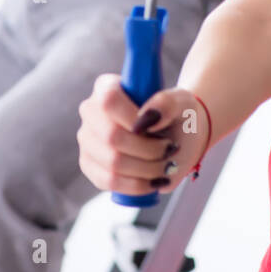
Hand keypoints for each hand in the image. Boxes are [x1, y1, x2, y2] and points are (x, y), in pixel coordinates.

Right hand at [77, 77, 208, 195]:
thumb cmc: (178, 115)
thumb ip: (167, 103)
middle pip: (111, 137)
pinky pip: (108, 181)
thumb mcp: (182, 102)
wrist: (179, 138)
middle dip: (148, 149)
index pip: (108, 100)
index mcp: (108, 87)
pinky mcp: (90, 166)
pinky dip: (137, 185)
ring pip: (112, 162)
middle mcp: (91, 112)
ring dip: (147, 169)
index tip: (157, 128)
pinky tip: (153, 180)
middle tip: (169, 149)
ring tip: (165, 164)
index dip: (132, 118)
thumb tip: (145, 118)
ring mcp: (87, 140)